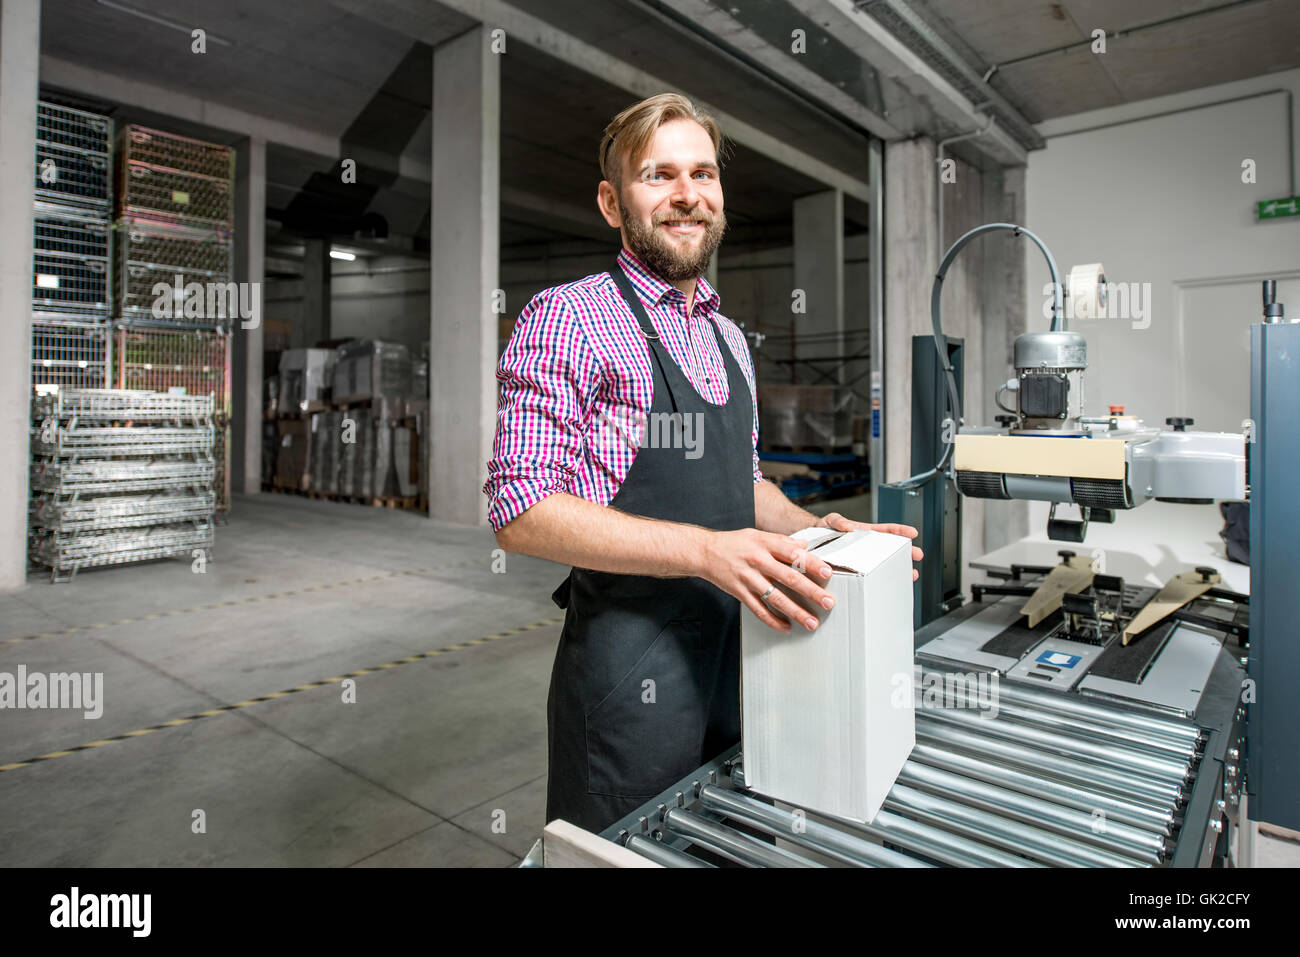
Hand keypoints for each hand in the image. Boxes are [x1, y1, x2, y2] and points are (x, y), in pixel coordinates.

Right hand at [696, 528, 835, 633]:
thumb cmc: (734, 543)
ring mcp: (748, 579)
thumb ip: (782, 541)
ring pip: (775, 598)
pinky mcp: (739, 592)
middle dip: (811, 592)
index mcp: (765, 544)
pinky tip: (786, 627)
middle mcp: (757, 561)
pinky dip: (773, 620)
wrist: (705, 552)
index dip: (811, 563)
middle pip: (789, 578)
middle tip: (828, 602)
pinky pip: (758, 610)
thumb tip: (804, 546)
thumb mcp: (758, 535)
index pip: (792, 553)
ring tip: (811, 622)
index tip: (827, 573)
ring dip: (796, 612)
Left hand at [815, 513, 923, 581]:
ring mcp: (862, 561)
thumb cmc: (820, 531)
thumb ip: (838, 521)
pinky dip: (880, 581)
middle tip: (918, 555)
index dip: (899, 531)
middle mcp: (866, 548)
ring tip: (911, 575)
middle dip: (906, 552)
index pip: (884, 531)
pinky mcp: (854, 573)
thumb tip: (848, 526)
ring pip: (885, 565)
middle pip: (891, 550)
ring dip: (899, 569)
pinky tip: (887, 587)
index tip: (912, 532)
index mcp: (863, 534)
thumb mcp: (829, 521)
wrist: (808, 546)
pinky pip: (869, 578)